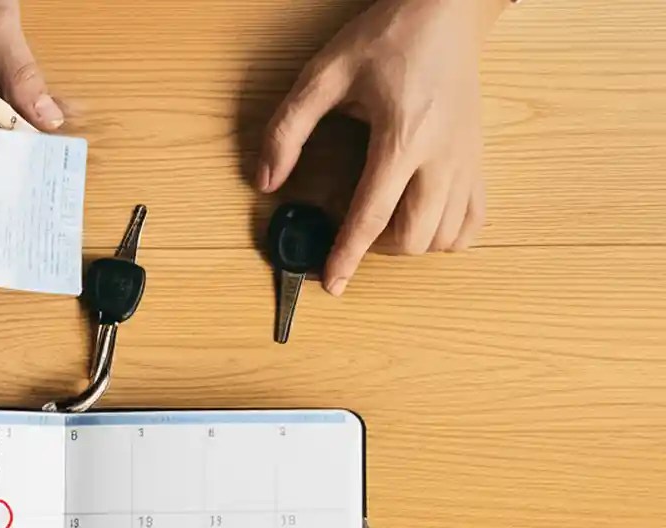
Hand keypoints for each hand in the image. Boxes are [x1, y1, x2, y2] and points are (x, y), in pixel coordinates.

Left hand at [259, 0, 507, 294]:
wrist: (447, 10)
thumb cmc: (388, 37)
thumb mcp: (324, 74)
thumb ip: (288, 129)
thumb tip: (265, 180)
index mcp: (403, 135)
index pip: (372, 214)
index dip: (347, 255)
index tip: (331, 282)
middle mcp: (442, 155)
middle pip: (414, 236)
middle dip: (377, 250)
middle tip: (350, 235)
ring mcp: (468, 160)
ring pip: (447, 236)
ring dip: (411, 244)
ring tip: (381, 225)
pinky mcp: (480, 158)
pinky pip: (473, 220)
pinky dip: (447, 234)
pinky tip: (420, 221)